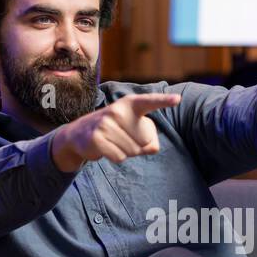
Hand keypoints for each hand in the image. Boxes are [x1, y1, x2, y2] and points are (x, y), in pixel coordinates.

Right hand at [50, 92, 181, 171]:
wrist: (79, 133)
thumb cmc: (114, 130)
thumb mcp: (133, 130)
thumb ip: (150, 140)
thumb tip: (153, 147)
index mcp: (130, 104)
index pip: (149, 102)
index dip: (164, 101)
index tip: (177, 99)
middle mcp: (118, 111)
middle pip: (143, 141)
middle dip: (136, 146)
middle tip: (120, 137)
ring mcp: (105, 124)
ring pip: (131, 151)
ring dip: (125, 152)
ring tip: (112, 142)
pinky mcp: (97, 138)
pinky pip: (119, 157)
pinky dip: (116, 157)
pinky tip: (106, 148)